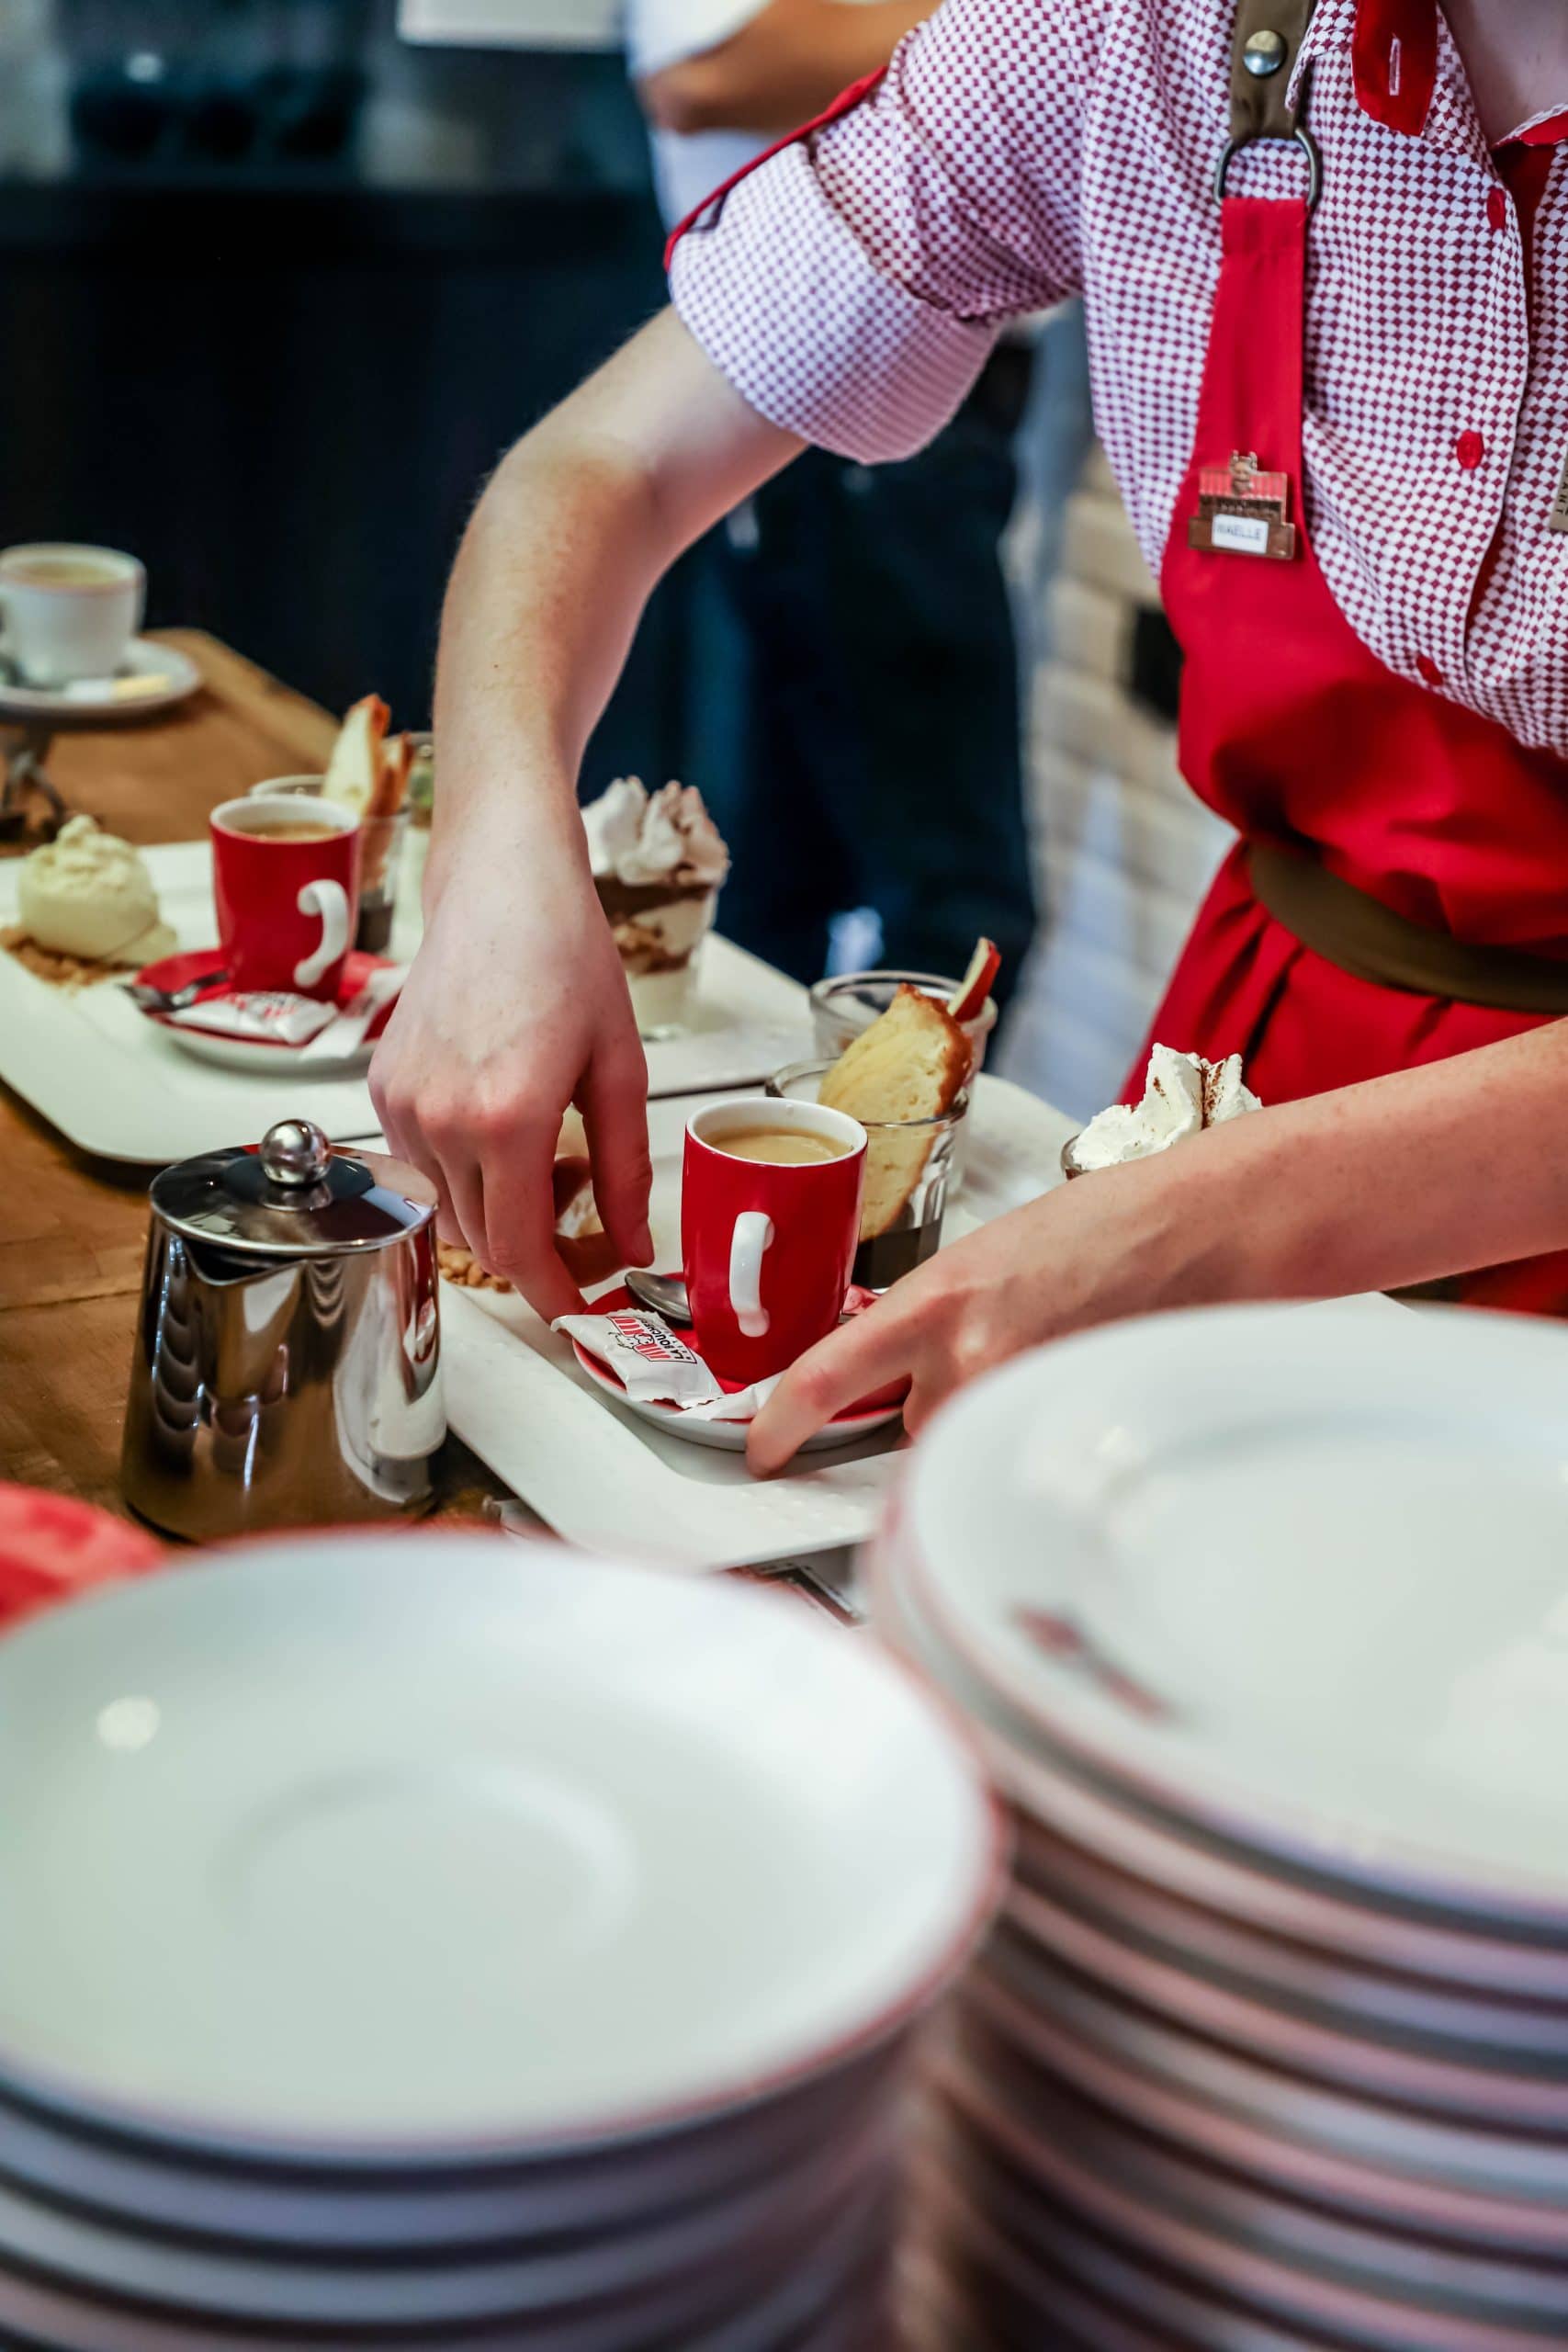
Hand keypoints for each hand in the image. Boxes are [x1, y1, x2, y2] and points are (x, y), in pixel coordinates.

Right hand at [371, 843, 651, 1322]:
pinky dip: (469, 1172)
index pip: (520, 1251)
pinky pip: (425, 1167)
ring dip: (504, 1209)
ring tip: (552, 1151)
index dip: (553, 1294)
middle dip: (539, 1252)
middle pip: (484, 1242)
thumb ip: (623, 1171)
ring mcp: (403, 1105)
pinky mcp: (383, 1088)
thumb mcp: (617, 1070)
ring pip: (452, 1210)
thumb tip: (633, 1247)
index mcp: (508, 1119)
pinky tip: (507, 1124)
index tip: (582, 1312)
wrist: (500, 887)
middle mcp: (441, 1120)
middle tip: (589, 1215)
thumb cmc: (565, 957)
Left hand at [747, 1149, 1218, 1472]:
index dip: (780, 1423)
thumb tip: (904, 1371)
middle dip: (944, 1405)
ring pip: (974, 1444)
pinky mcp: (1068, 1430)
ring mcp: (1018, 1400)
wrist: (1201, 1226)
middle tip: (1006, 1354)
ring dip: (997, 1420)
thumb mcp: (991, 1259)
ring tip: (1058, 1359)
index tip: (760, 1448)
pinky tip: (1085, 1390)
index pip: (824, 1376)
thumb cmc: (1108, 1229)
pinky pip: (1024, 1457)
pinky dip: (1042, 1438)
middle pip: (913, 1428)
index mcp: (933, 1299)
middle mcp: (964, 1356)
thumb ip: (937, 1318)